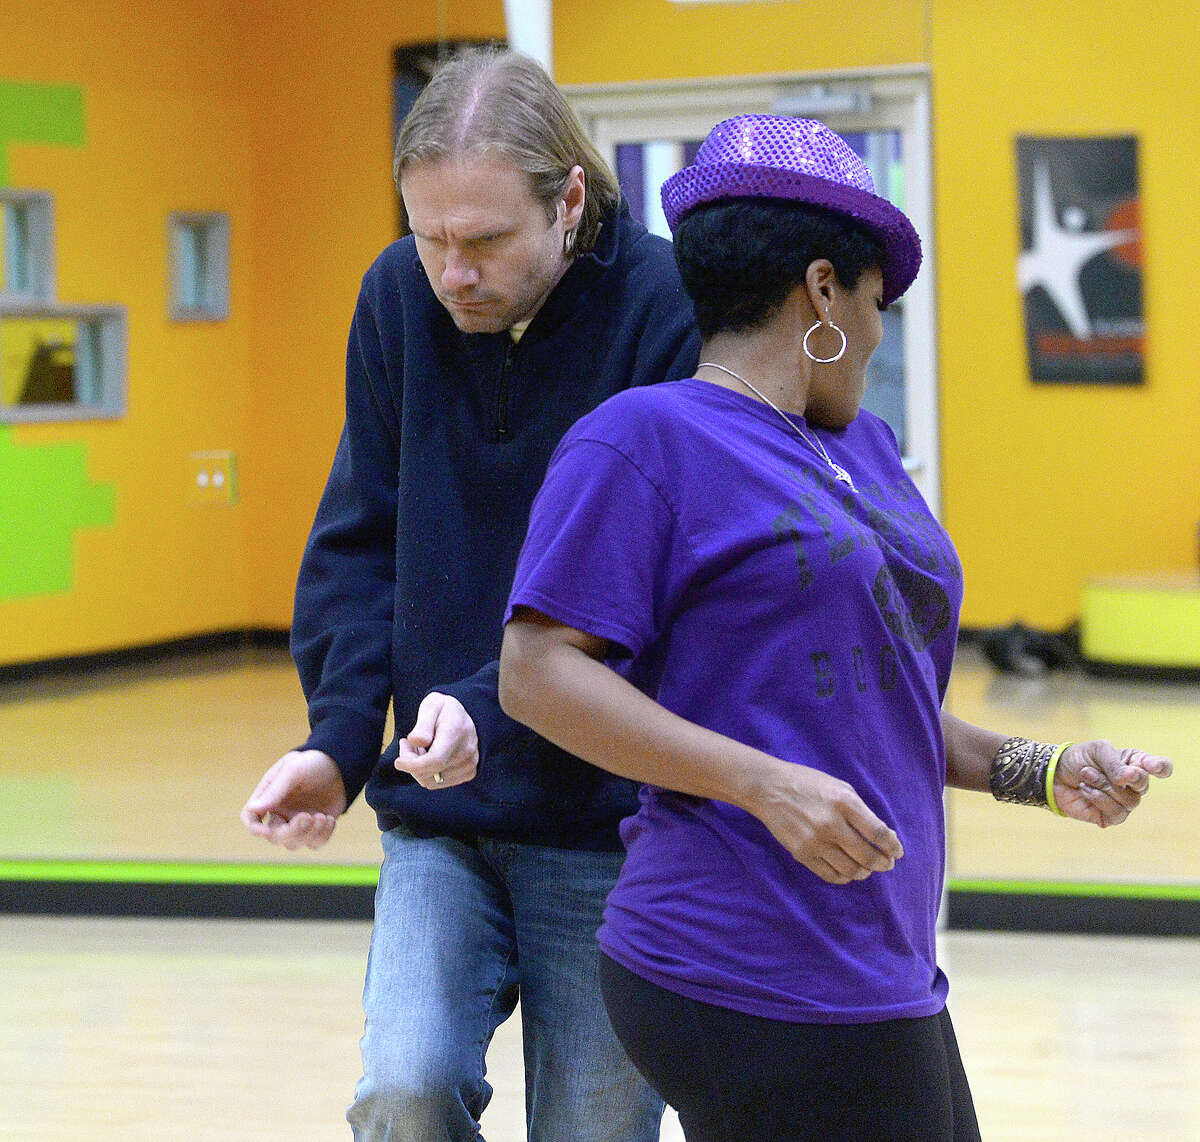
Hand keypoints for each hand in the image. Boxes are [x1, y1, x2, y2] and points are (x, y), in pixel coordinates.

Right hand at [240, 749, 347, 849]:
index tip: (264, 832)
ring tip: (322, 817)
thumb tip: (252, 808)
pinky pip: (314, 843)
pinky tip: (329, 819)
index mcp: (268, 797)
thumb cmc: (313, 763)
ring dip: (309, 833)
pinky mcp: (315, 828)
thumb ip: (275, 790)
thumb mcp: (294, 770)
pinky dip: (322, 836)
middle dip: (292, 831)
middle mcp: (280, 813)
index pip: (251, 817)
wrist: (341, 765)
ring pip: (294, 843)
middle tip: (308, 816)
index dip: (254, 827)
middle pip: (275, 836)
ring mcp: (298, 823)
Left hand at [395, 692, 478, 790]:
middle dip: (411, 763)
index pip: (435, 760)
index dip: (413, 765)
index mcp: (456, 732)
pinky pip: (439, 783)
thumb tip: (417, 741)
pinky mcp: (469, 772)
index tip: (398, 762)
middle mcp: (467, 751)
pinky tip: (428, 758)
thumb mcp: (430, 705)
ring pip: (432, 781)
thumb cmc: (443, 709)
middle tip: (406, 744)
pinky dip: (428, 774)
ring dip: (418, 769)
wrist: (462, 714)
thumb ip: (422, 724)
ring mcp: (470, 764)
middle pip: (430, 773)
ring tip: (418, 750)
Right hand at [747, 764, 903, 884]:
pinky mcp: (802, 854)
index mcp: (844, 802)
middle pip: (868, 856)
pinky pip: (831, 875)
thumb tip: (883, 836)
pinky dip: (844, 877)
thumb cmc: (808, 784)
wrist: (769, 788)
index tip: (897, 852)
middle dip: (883, 863)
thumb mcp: (840, 787)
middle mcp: (831, 824)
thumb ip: (862, 810)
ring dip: (865, 872)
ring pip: (851, 870)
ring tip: (867, 868)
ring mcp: (815, 841)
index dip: (893, 846)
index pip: (878, 833)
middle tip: (886, 863)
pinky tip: (848, 871)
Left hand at [1053, 740, 1172, 826]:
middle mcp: (1133, 784)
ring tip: (1085, 775)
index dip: (1160, 767)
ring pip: (1129, 801)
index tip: (1148, 765)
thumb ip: (1115, 763)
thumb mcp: (1097, 751)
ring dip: (1102, 785)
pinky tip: (1085, 790)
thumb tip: (1129, 779)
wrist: (1052, 774)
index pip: (1161, 767)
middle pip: (1143, 785)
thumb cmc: (1077, 759)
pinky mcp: (1110, 817)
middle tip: (1094, 768)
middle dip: (1121, 776)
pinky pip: (1116, 813)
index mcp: (1134, 763)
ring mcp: (1123, 802)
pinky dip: (1098, 799)